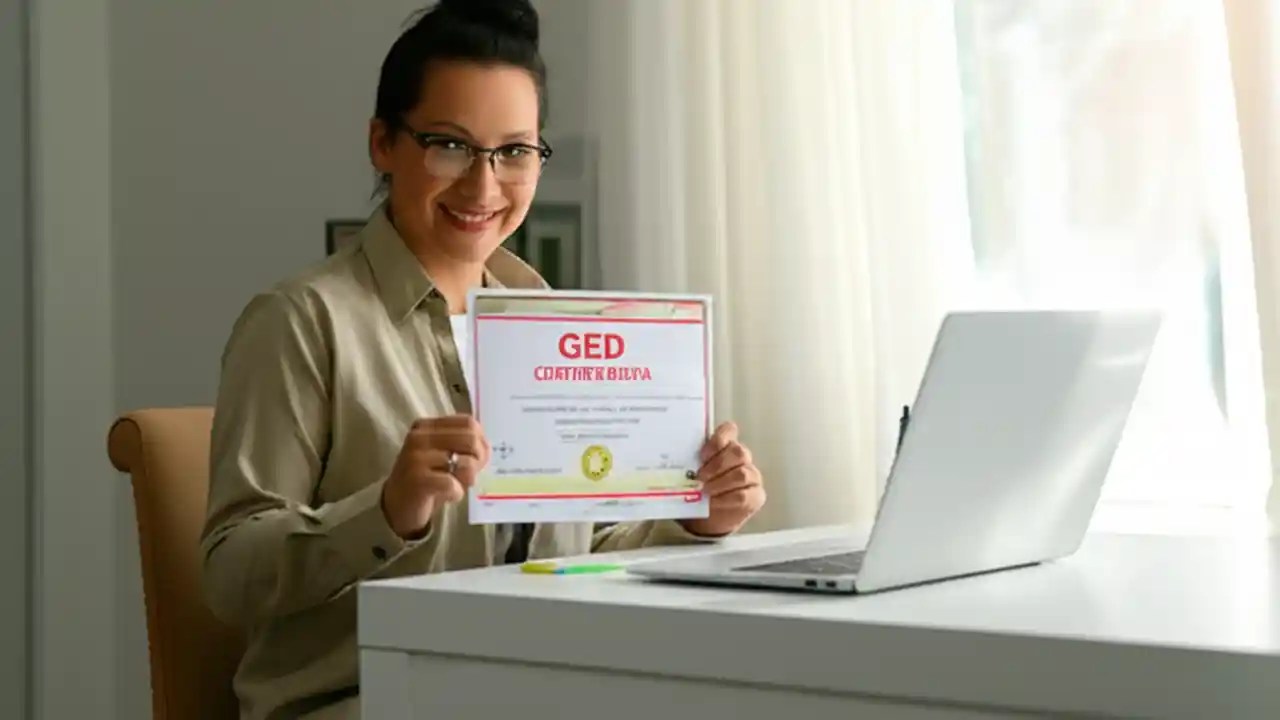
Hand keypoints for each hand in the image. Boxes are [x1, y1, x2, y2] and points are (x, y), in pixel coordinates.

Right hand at [381, 415, 490, 538]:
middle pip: (470, 439)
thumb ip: (464, 446)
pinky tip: (448, 495)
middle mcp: (419, 437)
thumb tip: (486, 448)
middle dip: (478, 460)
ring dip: (467, 479)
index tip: (477, 457)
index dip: (481, 440)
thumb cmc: (426, 479)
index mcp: (427, 426)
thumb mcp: (443, 456)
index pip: (468, 422)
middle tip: (470, 475)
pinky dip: (457, 493)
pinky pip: (453, 484)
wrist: (397, 507)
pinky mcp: (417, 480)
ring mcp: (416, 458)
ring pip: (465, 463)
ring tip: (455, 485)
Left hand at [679, 422, 765, 536]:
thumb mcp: (689, 473)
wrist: (704, 519)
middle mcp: (741, 457)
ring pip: (742, 474)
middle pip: (737, 452)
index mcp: (725, 446)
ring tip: (705, 491)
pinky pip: (744, 495)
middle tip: (699, 477)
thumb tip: (673, 460)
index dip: (717, 440)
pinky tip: (713, 503)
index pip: (729, 431)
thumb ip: (688, 464)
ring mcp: (752, 476)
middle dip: (716, 465)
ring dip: (721, 483)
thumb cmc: (696, 491)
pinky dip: (726, 499)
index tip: (702, 454)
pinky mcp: (756, 495)